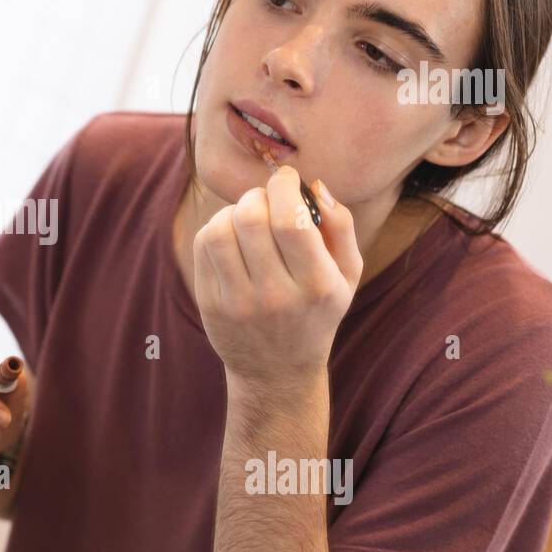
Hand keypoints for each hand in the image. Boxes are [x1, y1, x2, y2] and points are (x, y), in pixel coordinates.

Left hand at [192, 166, 362, 388]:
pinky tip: (232, 238)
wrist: (277, 371)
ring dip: (232, 211)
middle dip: (257, 195)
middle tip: (266, 199)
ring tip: (247, 218)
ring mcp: (238, 302)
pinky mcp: (209, 303)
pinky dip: (216, 229)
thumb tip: (315, 185)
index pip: (290, 220)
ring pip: (219, 230)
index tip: (286, 179)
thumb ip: (341, 226)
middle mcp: (276, 296)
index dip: (283, 187)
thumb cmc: (317, 310)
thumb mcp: (347, 275)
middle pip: (251, 219)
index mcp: (316, 285)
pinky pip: (203, 246)